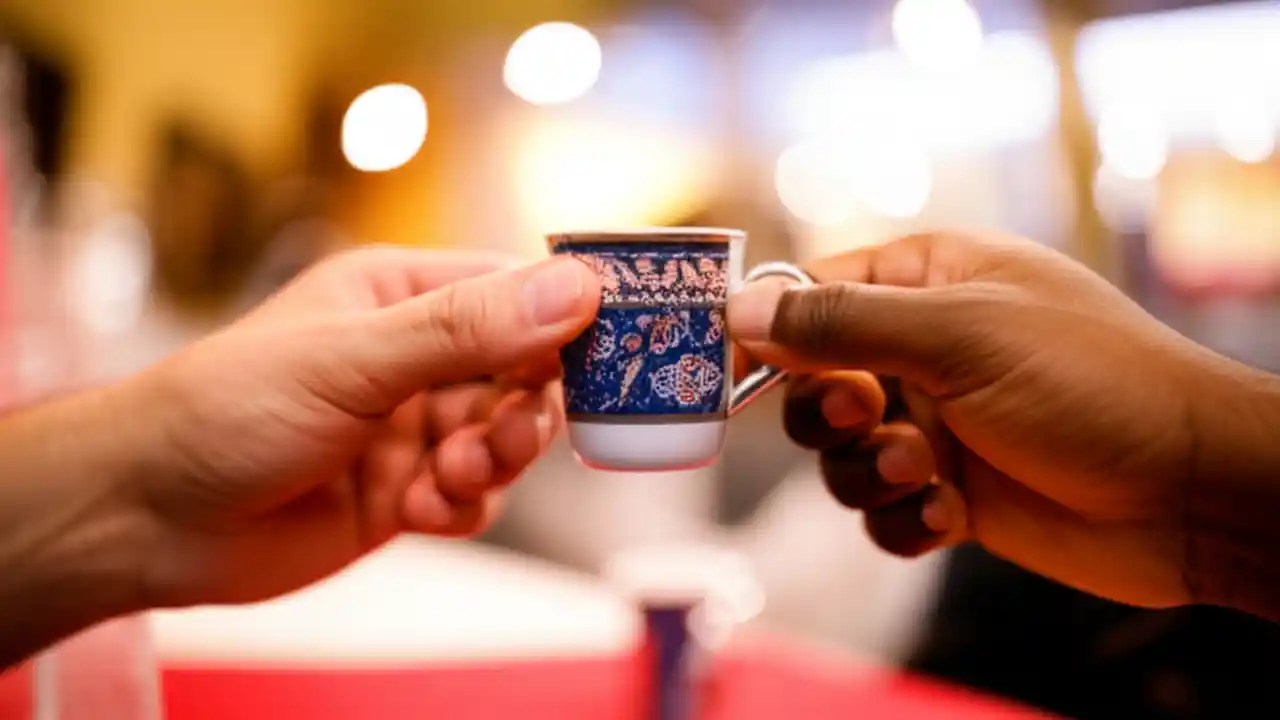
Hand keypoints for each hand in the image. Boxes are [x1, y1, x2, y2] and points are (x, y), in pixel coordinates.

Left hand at [120, 247, 598, 605]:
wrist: (150, 519)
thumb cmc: (228, 408)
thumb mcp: (352, 357)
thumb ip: (464, 329)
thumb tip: (574, 289)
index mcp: (401, 294)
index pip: (514, 289)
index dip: (568, 317)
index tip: (616, 347)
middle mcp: (415, 357)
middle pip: (524, 371)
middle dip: (524, 409)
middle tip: (506, 436)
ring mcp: (413, 426)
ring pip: (507, 438)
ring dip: (494, 461)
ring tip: (451, 476)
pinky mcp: (407, 491)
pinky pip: (476, 496)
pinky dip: (462, 506)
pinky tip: (418, 512)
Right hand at [729, 230, 1279, 615]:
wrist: (1187, 490)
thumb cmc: (1088, 383)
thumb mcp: (957, 335)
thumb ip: (839, 325)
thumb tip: (737, 310)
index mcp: (928, 281)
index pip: (814, 292)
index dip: (768, 331)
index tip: (731, 370)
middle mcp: (926, 349)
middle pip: (813, 383)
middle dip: (830, 414)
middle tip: (871, 416)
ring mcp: (938, 422)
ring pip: (841, 457)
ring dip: (871, 473)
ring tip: (927, 472)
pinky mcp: (952, 491)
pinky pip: (883, 510)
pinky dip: (903, 519)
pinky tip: (952, 516)